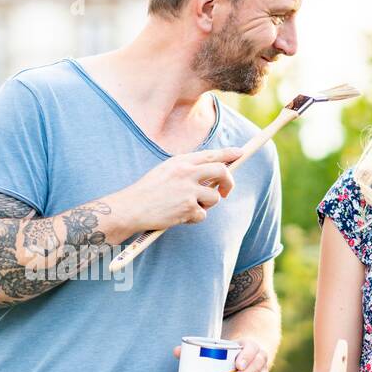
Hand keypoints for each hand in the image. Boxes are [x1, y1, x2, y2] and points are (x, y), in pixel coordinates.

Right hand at [114, 147, 241, 230]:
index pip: (211, 154)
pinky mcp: (188, 208)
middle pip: (221, 172)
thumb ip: (187, 170)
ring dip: (206, 205)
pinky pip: (202, 215)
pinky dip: (194, 218)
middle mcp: (186, 173)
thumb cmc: (148, 191)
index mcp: (181, 162)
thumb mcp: (166, 172)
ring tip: (187, 207)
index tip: (240, 154)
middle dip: (228, 183)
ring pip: (214, 198)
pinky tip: (178, 216)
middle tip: (224, 192)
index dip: (229, 154)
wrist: (131, 208)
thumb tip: (213, 175)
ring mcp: (188, 191)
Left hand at [172, 341, 268, 371]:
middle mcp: (260, 359)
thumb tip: (176, 351)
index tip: (237, 365)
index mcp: (250, 346)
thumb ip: (198, 349)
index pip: (252, 349)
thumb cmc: (228, 352)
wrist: (247, 357)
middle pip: (256, 368)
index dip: (247, 356)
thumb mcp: (219, 347)